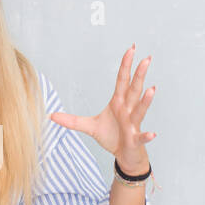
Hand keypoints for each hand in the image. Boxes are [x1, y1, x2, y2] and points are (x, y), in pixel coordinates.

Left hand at [49, 44, 156, 173]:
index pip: (122, 81)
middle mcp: (128, 110)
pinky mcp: (135, 139)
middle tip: (146, 59)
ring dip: (145, 101)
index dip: (126, 65)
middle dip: (139, 74)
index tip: (131, 49)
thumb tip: (52, 115)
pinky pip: (142, 136)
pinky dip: (147, 135)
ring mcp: (133, 124)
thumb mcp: (89, 126)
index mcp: (118, 102)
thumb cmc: (111, 136)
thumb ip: (72, 120)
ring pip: (140, 110)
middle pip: (134, 89)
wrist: (124, 154)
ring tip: (151, 89)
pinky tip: (152, 133)